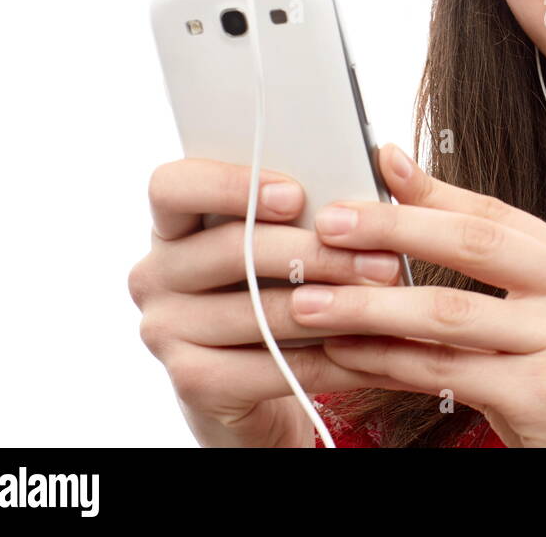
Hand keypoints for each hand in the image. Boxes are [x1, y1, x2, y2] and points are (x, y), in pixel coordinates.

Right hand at [130, 158, 407, 446]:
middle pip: (230, 250)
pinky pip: (273, 366)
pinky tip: (371, 349)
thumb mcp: (291, 240)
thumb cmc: (281, 290)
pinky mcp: (192, 383)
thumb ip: (319, 203)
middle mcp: (155, 274)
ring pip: (258, 311)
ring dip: (334, 306)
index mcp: (173, 225)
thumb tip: (390, 160)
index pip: (173, 186)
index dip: (230, 186)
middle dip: (315, 253)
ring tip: (387, 299)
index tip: (295, 196)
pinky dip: (330, 359)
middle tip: (380, 258)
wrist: (256, 386)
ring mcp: (165, 331)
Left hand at [292, 144, 545, 447]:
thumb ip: (508, 277)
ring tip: (311, 299)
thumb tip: (428, 218)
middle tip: (328, 224)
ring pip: (447, 311)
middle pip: (473, 245)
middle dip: (391, 230)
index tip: (379, 168)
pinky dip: (387, 361)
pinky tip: (348, 354)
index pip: (499, 216)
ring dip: (367, 304)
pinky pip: (445, 369)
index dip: (433, 191)